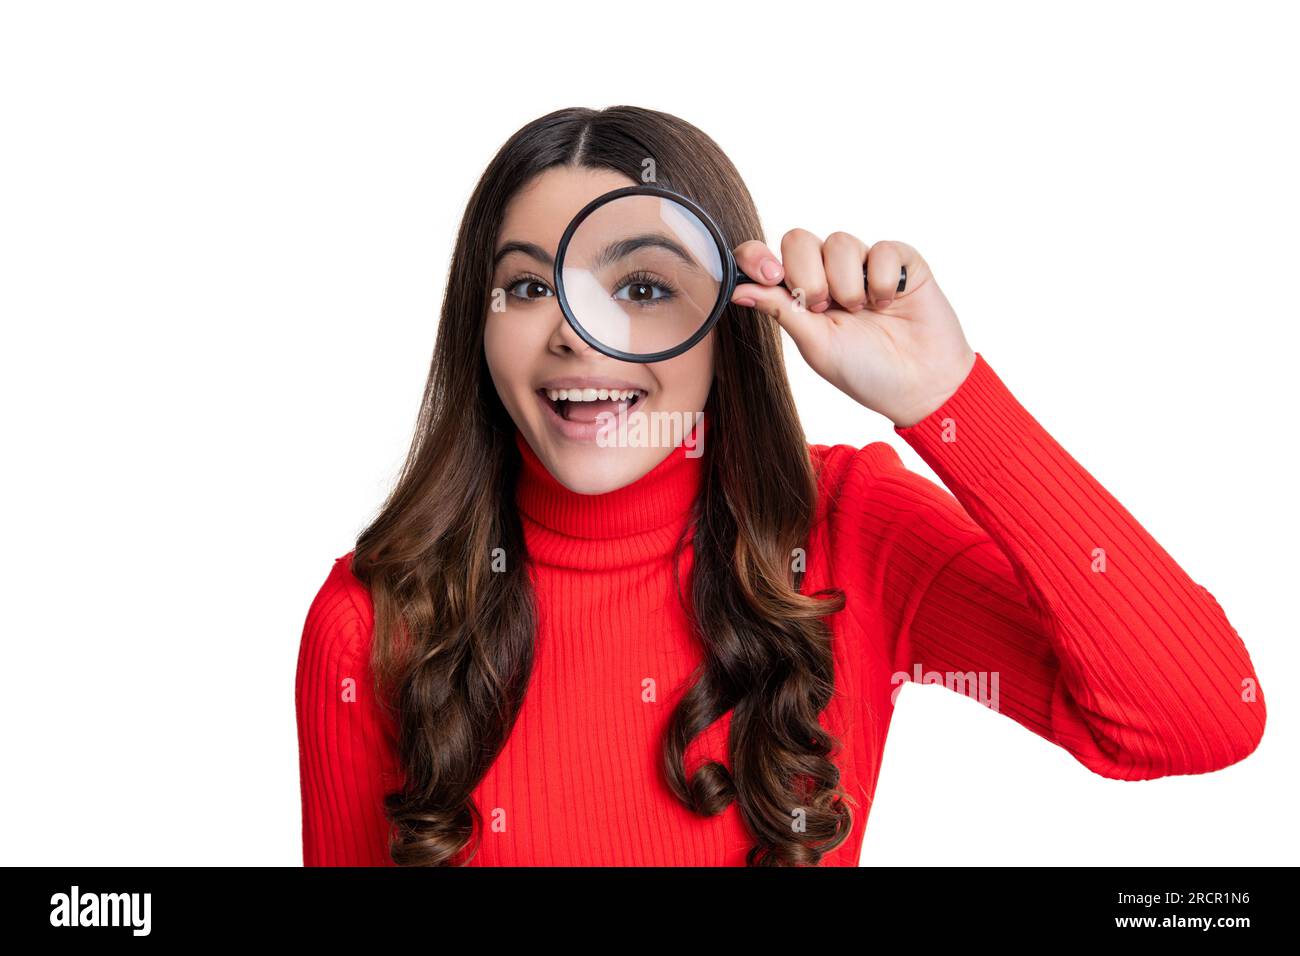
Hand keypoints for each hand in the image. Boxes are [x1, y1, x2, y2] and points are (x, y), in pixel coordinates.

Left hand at [731, 230, 975, 427]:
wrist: (921, 385)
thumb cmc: (867, 372)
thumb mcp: (816, 344)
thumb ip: (780, 310)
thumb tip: (736, 289)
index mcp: (800, 295)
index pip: (767, 257)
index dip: (759, 257)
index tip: (769, 275)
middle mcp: (829, 274)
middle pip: (798, 239)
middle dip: (807, 274)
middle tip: (824, 307)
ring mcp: (864, 264)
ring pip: (839, 241)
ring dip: (847, 283)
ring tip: (862, 311)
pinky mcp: (900, 260)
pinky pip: (881, 248)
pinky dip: (881, 279)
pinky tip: (889, 302)